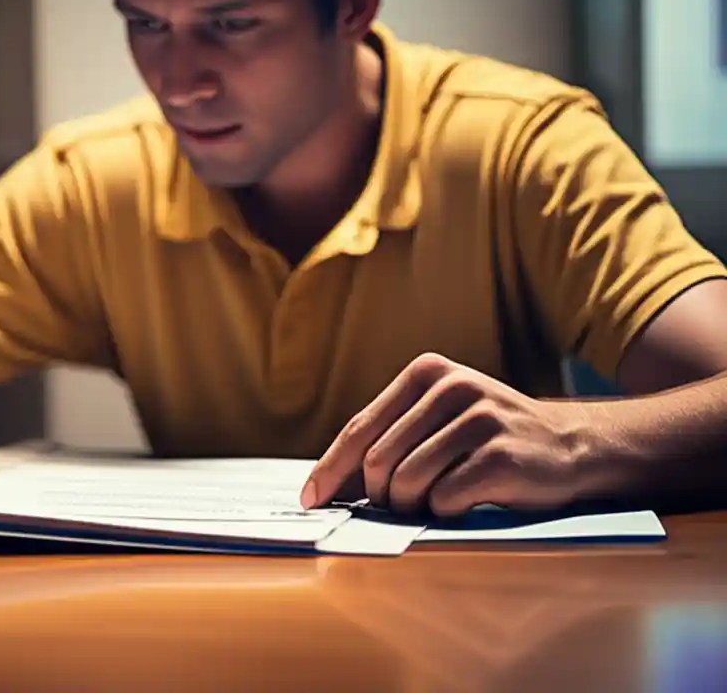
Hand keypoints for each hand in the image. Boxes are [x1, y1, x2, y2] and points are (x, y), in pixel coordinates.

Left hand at [302, 353, 605, 516]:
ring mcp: (479, 418)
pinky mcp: (501, 454)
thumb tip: (326, 484)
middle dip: (380, 495)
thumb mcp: (438, 419)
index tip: (310, 501)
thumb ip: (389, 438)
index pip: (361, 429)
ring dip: (411, 506)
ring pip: (408, 481)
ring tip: (432, 503)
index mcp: (427, 373)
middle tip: (397, 506)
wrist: (573, 445)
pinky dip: (444, 511)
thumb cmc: (487, 440)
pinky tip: (463, 502)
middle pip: (379, 460)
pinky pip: (445, 498)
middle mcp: (451, 387)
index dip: (330, 469)